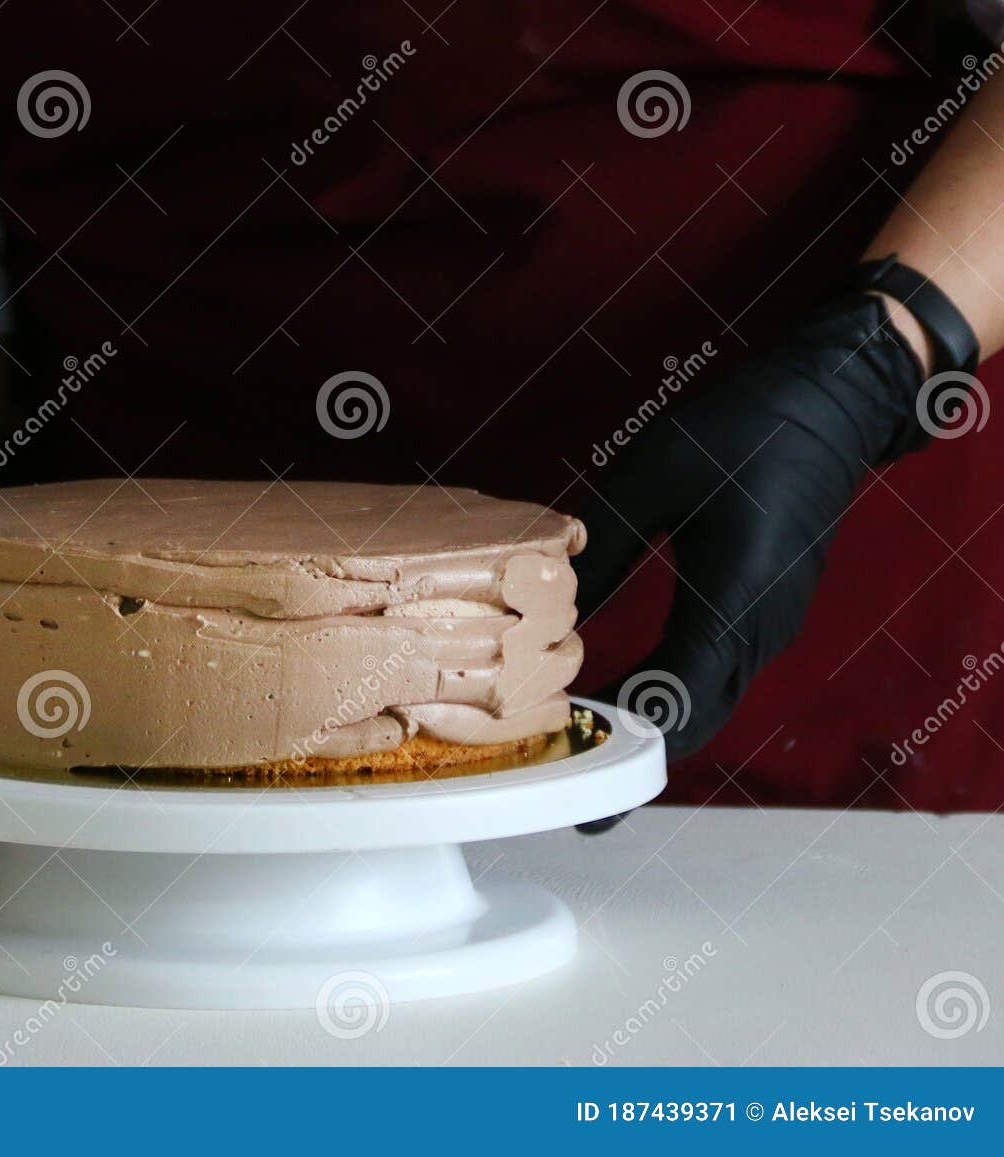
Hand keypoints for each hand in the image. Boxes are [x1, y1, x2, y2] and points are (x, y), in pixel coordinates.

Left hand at [573, 292, 928, 767]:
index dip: (622, 740)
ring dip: (657, 730)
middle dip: (638, 758)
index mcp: (733, 599)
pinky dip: (677, 699)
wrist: (832, 402)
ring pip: (712, 703)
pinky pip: (722, 676)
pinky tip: (630, 699)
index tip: (576, 771)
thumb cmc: (743, 429)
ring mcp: (773, 624)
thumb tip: (554, 603)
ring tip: (592, 750)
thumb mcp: (650, 477)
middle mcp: (760, 627)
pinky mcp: (770, 613)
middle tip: (581, 798)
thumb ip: (603, 547)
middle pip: (697, 719)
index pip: (674, 698)